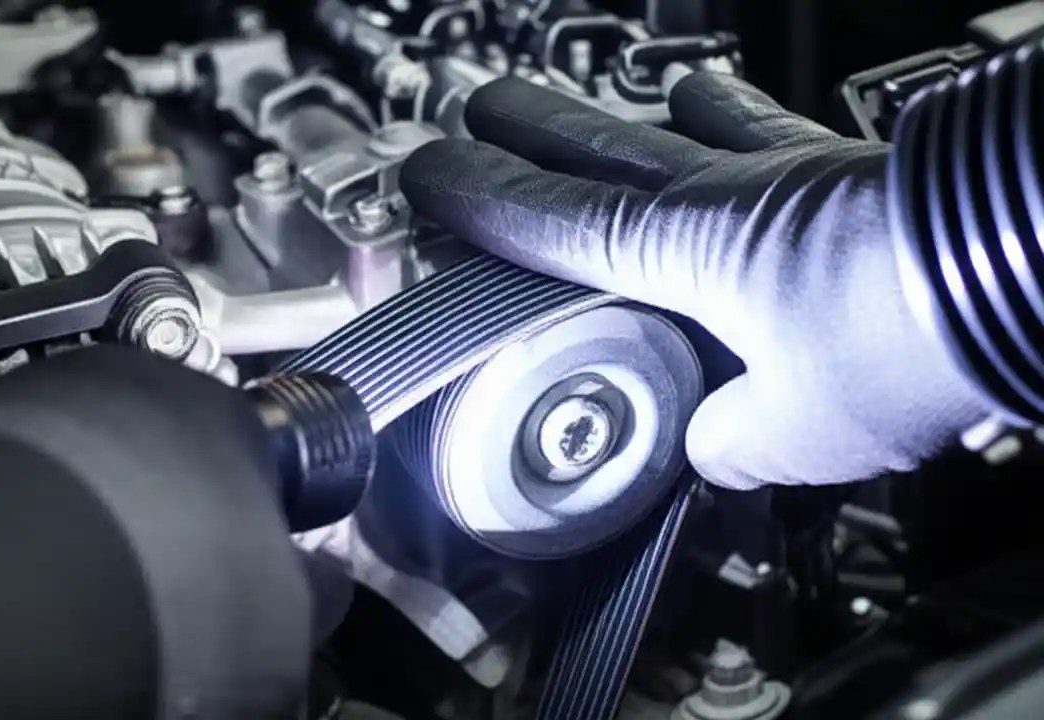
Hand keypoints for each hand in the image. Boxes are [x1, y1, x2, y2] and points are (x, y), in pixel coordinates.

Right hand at [400, 73, 987, 488]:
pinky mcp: (839, 166)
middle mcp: (724, 193)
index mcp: (686, 251)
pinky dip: (723, 114)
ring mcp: (782, 169)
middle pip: (599, 149)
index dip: (481, 200)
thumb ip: (733, 438)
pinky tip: (716, 100)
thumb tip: (717, 445)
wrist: (1032, 262)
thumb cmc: (908, 338)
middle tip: (477, 109)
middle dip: (526, 133)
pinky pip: (757, 127)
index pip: (554, 219)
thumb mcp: (797, 430)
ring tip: (582, 105)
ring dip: (619, 118)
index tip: (428, 174)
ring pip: (672, 128)